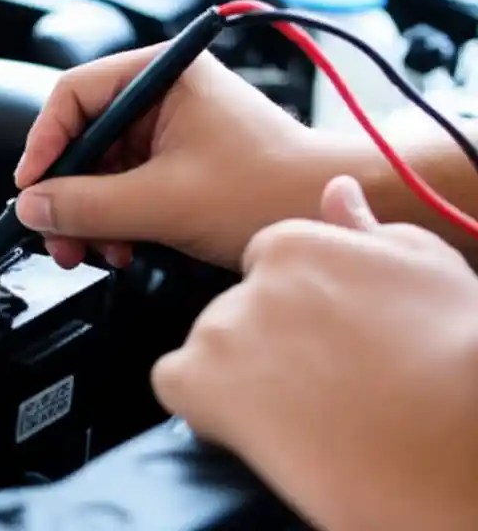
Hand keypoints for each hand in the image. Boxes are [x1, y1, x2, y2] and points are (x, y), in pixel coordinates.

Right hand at [14, 46, 337, 268]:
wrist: (328, 214)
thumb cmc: (271, 188)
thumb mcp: (163, 201)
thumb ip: (88, 204)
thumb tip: (33, 206)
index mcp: (164, 73)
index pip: (73, 96)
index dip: (43, 145)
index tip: (31, 188)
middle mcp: (165, 91)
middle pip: (83, 135)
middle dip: (67, 191)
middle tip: (57, 232)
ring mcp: (172, 125)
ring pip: (101, 166)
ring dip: (90, 212)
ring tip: (92, 249)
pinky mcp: (179, 159)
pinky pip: (126, 183)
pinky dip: (115, 216)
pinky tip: (120, 245)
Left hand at [153, 176, 477, 530]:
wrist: (446, 435)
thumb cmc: (451, 352)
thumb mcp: (425, 267)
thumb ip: (364, 229)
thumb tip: (336, 191)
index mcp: (295, 243)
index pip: (266, 266)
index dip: (296, 311)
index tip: (327, 341)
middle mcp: (249, 279)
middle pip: (236, 310)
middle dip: (265, 343)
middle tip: (318, 382)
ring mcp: (220, 328)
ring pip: (208, 348)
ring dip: (240, 377)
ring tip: (302, 410)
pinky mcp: (199, 380)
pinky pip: (175, 385)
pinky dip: (205, 406)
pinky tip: (259, 427)